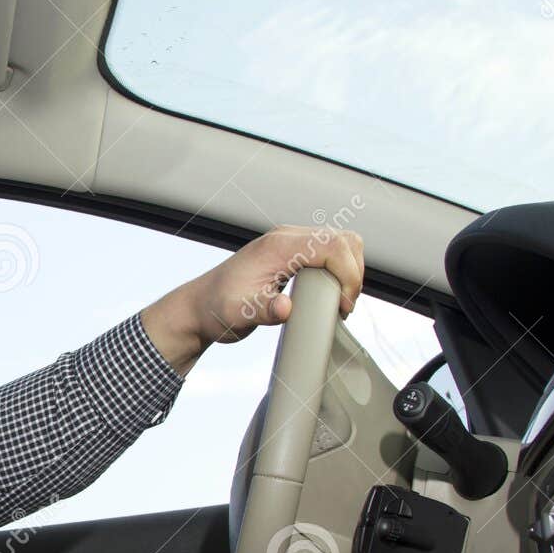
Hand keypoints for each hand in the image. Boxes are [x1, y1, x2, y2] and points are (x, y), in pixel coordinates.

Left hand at [140, 224, 365, 374]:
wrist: (199, 307)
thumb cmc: (216, 309)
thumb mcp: (239, 314)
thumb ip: (264, 311)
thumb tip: (286, 308)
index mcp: (278, 246)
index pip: (333, 246)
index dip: (349, 274)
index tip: (343, 305)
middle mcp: (286, 238)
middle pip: (344, 240)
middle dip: (353, 273)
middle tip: (343, 306)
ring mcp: (290, 244)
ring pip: (341, 244)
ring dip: (349, 271)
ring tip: (339, 302)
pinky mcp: (292, 255)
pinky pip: (329, 254)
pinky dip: (339, 272)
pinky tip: (330, 296)